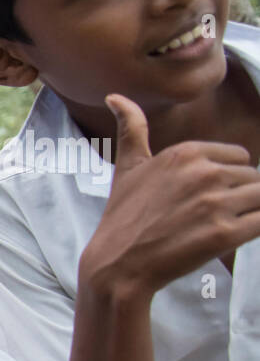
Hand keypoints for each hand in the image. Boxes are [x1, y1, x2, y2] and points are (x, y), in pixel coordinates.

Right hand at [82, 95, 259, 296]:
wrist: (117, 264)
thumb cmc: (123, 216)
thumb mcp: (127, 167)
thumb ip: (131, 128)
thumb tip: (115, 96)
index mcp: (187, 152)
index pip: (238, 156)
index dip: (225, 178)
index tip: (202, 197)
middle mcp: (204, 173)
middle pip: (252, 177)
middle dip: (237, 196)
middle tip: (205, 217)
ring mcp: (216, 203)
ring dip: (247, 213)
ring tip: (217, 227)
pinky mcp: (226, 234)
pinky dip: (254, 227)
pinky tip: (230, 236)